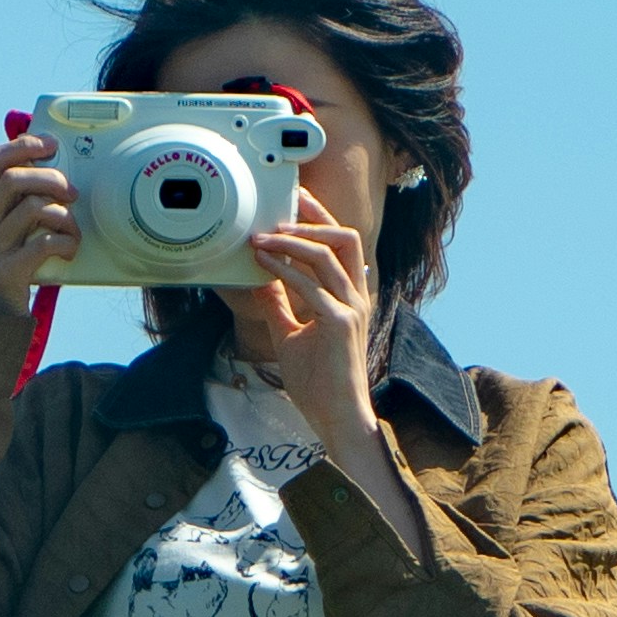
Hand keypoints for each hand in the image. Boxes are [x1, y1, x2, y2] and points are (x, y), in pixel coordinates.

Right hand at [0, 120, 75, 305]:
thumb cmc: (3, 272)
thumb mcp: (1, 233)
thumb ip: (17, 206)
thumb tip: (52, 175)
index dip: (22, 145)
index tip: (50, 143)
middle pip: (15, 178)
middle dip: (51, 179)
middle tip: (72, 193)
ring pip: (35, 207)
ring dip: (64, 215)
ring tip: (72, 229)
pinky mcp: (9, 271)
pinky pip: (45, 242)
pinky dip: (66, 243)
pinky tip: (68, 250)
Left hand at [238, 182, 392, 463]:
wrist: (334, 416)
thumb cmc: (318, 381)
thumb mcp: (290, 335)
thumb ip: (280, 307)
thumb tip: (261, 283)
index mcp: (349, 297)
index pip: (342, 246)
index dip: (320, 219)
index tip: (296, 200)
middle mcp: (355, 297)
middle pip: (344, 239)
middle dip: (313, 219)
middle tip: (281, 209)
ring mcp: (350, 309)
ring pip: (328, 256)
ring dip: (292, 241)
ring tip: (262, 237)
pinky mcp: (339, 324)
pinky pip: (312, 286)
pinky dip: (285, 270)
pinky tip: (263, 263)